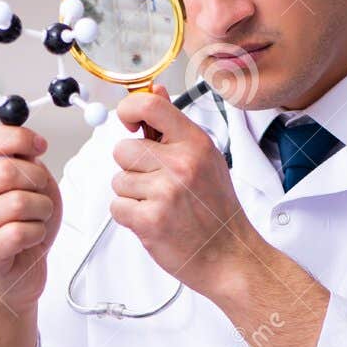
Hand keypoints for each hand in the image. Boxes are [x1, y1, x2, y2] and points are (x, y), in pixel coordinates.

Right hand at [0, 124, 61, 314]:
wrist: (21, 269)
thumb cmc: (25, 223)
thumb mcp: (32, 183)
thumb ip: (27, 161)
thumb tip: (29, 145)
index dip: (16, 137)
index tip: (39, 145)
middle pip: (6, 171)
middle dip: (37, 181)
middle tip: (41, 193)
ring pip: (19, 203)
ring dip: (42, 210)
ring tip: (37, 219)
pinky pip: (20, 232)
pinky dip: (37, 233)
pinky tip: (30, 238)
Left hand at [110, 86, 263, 299]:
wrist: (230, 255)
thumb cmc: (216, 209)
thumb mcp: (205, 158)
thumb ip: (173, 126)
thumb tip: (153, 90)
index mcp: (195, 144)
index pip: (150, 106)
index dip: (128, 109)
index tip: (128, 121)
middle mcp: (181, 164)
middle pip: (122, 149)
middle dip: (131, 167)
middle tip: (156, 182)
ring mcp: (165, 193)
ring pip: (117, 180)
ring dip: (132, 194)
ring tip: (160, 204)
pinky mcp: (150, 220)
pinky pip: (117, 206)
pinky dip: (129, 216)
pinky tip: (154, 220)